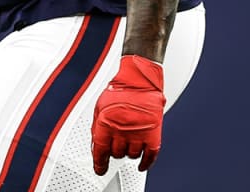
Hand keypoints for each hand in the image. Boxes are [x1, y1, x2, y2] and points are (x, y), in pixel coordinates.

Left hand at [91, 55, 165, 174]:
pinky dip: (145, 163)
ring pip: (131, 155)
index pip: (100, 151)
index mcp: (105, 123)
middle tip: (115, 145)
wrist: (139, 81)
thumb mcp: (99, 107)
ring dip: (127, 153)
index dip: (99, 163)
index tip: (99, 169)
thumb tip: (96, 145)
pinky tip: (140, 165)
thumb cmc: (119, 91)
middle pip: (116, 154)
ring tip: (127, 144)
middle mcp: (122, 130)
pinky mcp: (153, 134)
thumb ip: (97, 127)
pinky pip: (150, 156)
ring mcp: (139, 133)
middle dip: (114, 152)